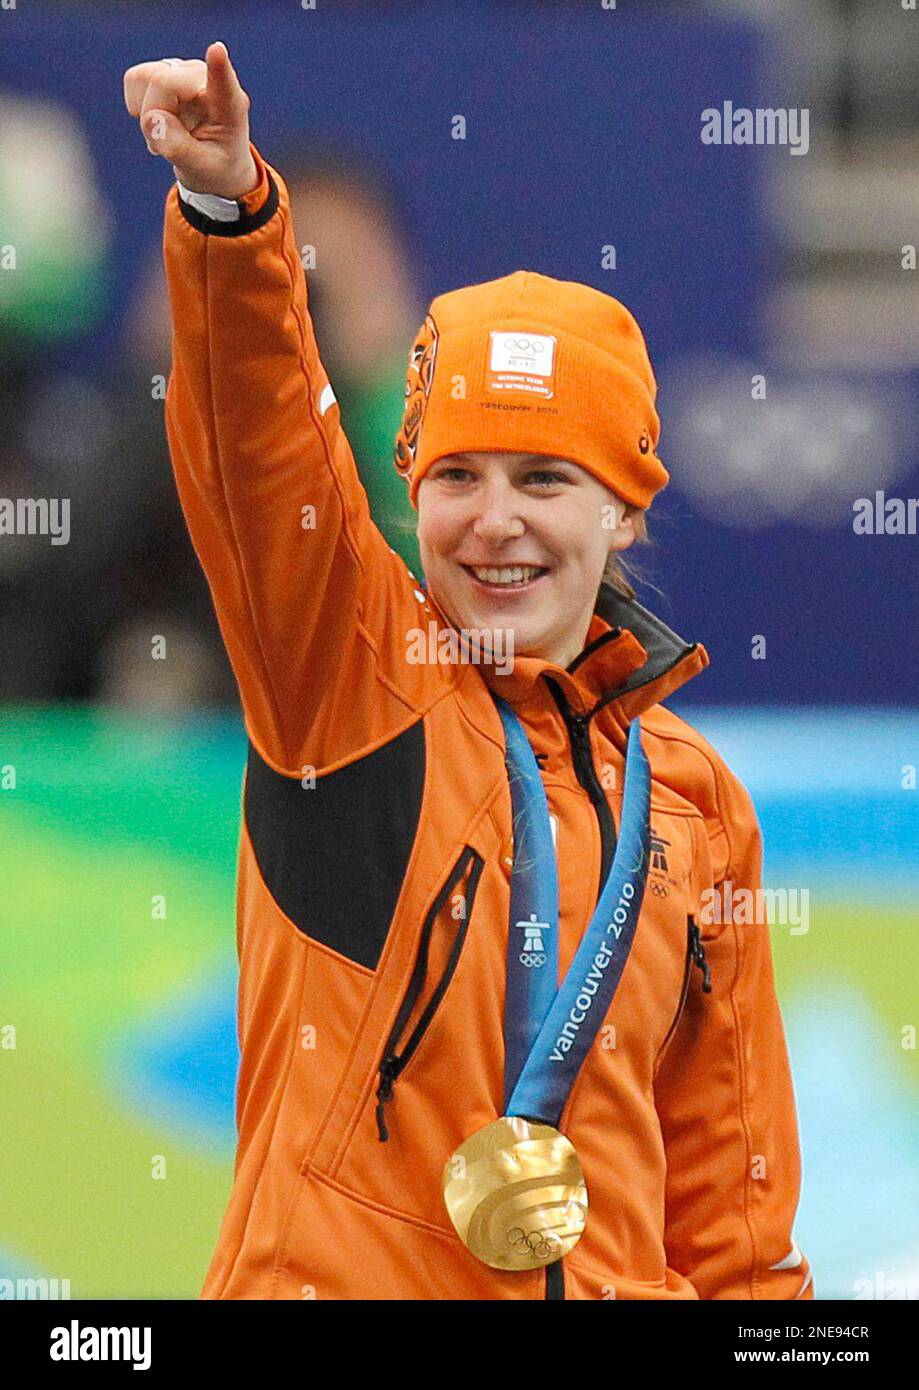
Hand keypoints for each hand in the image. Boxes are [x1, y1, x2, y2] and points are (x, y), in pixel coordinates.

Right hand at [123, 41, 257, 198]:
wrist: (215, 163)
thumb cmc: (216, 166)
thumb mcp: (201, 170)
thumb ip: (178, 148)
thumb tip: (151, 119)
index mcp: (229, 105)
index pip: (223, 80)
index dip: (217, 65)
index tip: (217, 50)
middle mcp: (206, 77)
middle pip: (162, 82)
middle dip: (155, 115)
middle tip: (169, 145)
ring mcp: (184, 70)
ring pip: (145, 77)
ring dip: (147, 112)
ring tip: (168, 134)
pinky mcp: (164, 70)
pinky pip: (134, 78)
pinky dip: (138, 105)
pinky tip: (158, 120)